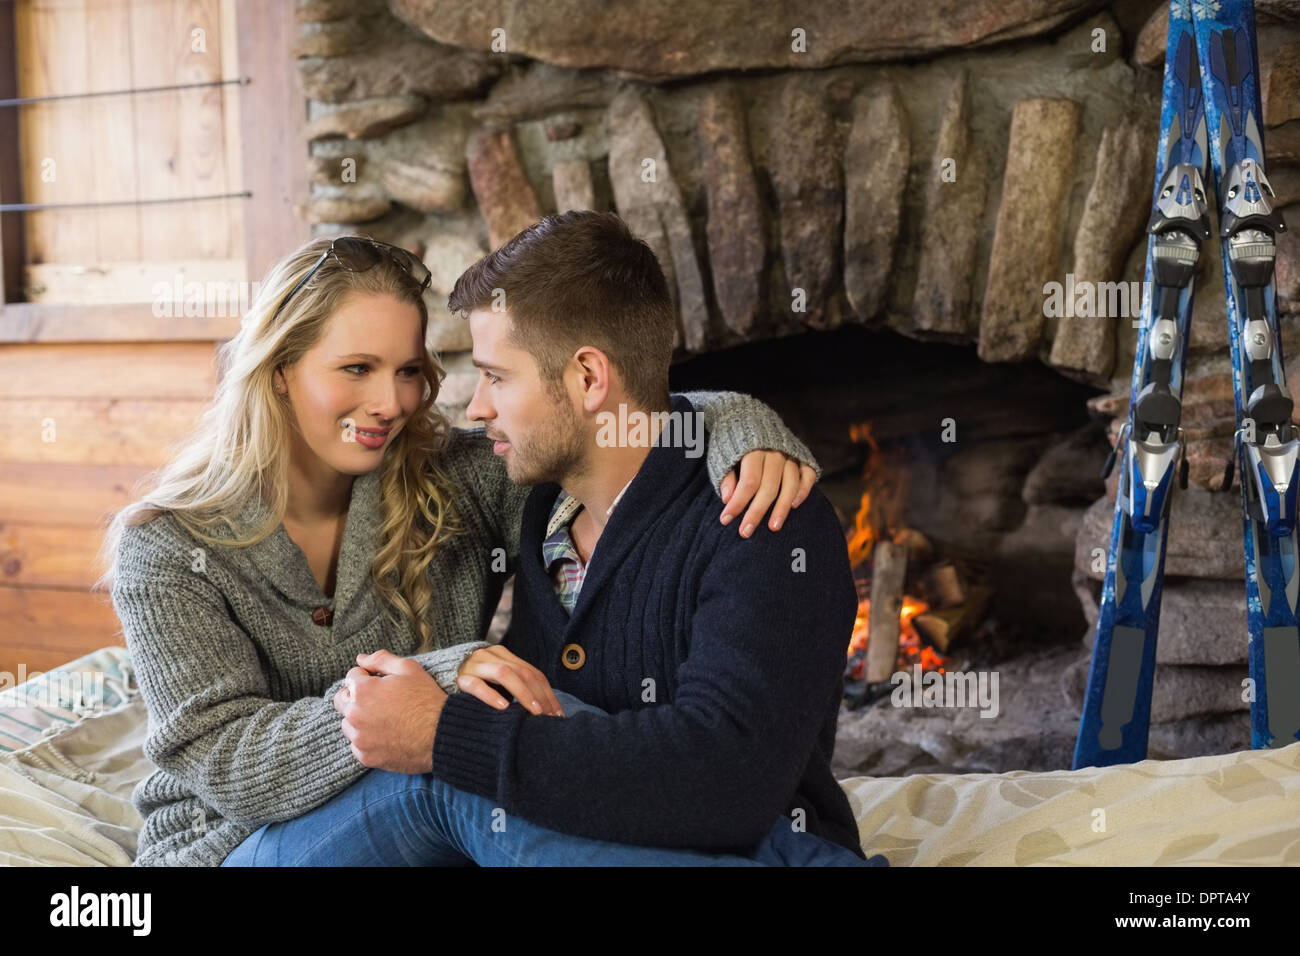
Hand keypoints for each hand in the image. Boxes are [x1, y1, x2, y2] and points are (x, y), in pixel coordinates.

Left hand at [334, 649, 443, 772]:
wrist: (441, 735)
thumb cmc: (426, 699)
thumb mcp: (408, 669)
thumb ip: (380, 659)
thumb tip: (360, 658)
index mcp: (362, 691)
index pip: (351, 676)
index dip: (367, 676)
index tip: (382, 683)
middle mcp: (354, 715)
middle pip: (341, 700)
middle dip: (356, 696)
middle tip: (379, 699)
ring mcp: (359, 738)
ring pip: (348, 724)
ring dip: (359, 719)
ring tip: (384, 718)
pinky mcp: (365, 757)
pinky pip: (357, 745)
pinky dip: (367, 740)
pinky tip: (387, 735)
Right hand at [457, 645, 563, 715]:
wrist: (439, 679)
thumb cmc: (475, 689)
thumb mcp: (498, 685)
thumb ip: (518, 691)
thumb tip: (548, 713)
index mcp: (505, 656)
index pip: (533, 673)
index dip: (548, 694)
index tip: (557, 715)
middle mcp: (492, 656)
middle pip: (524, 673)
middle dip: (540, 696)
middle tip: (549, 717)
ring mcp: (475, 664)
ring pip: (504, 674)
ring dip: (523, 694)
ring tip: (534, 712)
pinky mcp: (459, 677)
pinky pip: (476, 684)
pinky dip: (491, 695)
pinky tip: (503, 707)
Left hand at [719, 450, 815, 536]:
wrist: (749, 416)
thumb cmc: (732, 442)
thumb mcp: (722, 454)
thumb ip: (726, 476)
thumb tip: (728, 499)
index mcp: (753, 449)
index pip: (748, 482)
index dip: (738, 503)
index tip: (726, 520)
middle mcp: (774, 452)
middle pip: (769, 487)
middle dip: (757, 511)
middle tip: (746, 532)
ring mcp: (790, 454)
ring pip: (790, 484)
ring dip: (782, 507)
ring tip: (773, 527)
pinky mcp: (802, 456)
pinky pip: (807, 475)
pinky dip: (803, 490)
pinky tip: (795, 505)